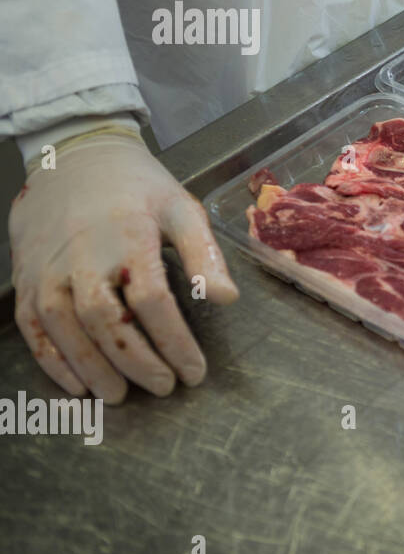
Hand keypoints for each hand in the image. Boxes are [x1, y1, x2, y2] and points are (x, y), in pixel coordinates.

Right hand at [10, 132, 237, 402]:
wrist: (74, 158)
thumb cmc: (138, 189)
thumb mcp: (182, 210)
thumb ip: (204, 255)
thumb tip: (227, 299)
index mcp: (128, 236)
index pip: (153, 301)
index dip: (175, 342)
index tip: (195, 372)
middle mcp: (83, 254)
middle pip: (107, 320)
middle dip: (137, 362)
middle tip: (165, 388)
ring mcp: (48, 268)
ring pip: (65, 328)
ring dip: (93, 368)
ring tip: (121, 395)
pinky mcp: (26, 278)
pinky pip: (32, 327)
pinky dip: (52, 361)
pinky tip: (77, 385)